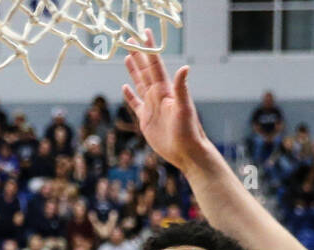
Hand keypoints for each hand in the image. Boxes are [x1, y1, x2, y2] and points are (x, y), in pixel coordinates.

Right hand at [121, 33, 209, 172]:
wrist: (186, 152)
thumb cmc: (188, 131)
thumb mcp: (184, 108)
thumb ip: (181, 88)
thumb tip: (185, 67)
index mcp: (165, 90)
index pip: (155, 64)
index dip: (149, 49)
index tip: (143, 33)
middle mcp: (158, 95)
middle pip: (145, 70)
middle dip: (138, 54)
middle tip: (129, 38)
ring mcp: (151, 107)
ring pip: (140, 84)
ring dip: (134, 70)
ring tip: (127, 57)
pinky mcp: (146, 120)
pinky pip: (136, 104)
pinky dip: (130, 95)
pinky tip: (125, 87)